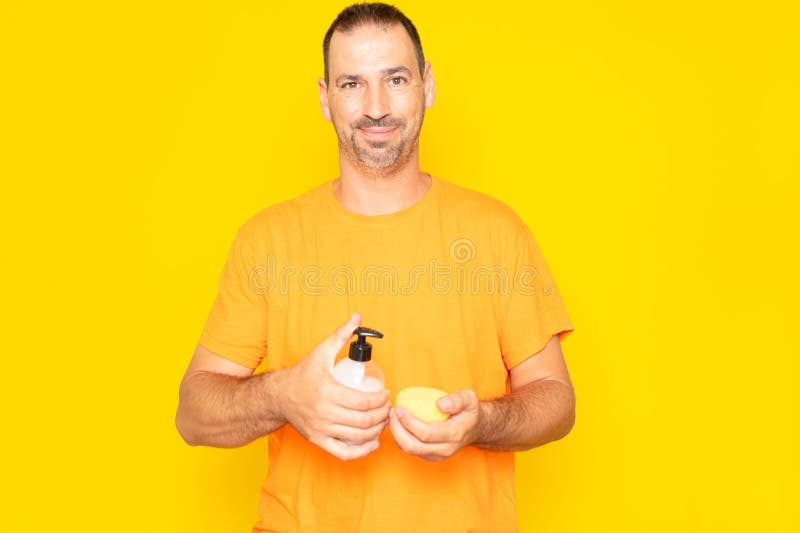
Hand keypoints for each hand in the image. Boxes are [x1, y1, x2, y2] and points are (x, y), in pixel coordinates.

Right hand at [279, 312, 390, 460]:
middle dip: (382, 415)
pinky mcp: (318, 441)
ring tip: (382, 420)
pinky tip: (372, 443)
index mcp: (327, 391)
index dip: (380, 400)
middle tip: (387, 408)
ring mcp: (320, 429)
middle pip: (364, 420)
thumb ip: (341, 334)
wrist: (279, 396)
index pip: (364, 402)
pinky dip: (361, 451)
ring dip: (376, 430)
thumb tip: (357, 317)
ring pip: (357, 436)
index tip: (385, 394)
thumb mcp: (321, 351)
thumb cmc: (303, 374)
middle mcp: (323, 413)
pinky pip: (343, 453)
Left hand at [388, 389, 481, 461]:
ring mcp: (436, 455)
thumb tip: (440, 404)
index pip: (425, 433)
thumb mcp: (469, 399)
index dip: (408, 422)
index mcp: (454, 435)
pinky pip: (409, 450)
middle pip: (412, 446)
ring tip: (393, 416)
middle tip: (392, 412)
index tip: (399, 408)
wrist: (474, 428)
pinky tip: (398, 424)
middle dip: (397, 429)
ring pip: (408, 450)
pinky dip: (399, 438)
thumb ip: (457, 399)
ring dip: (396, 434)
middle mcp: (445, 449)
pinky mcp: (429, 455)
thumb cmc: (469, 412)